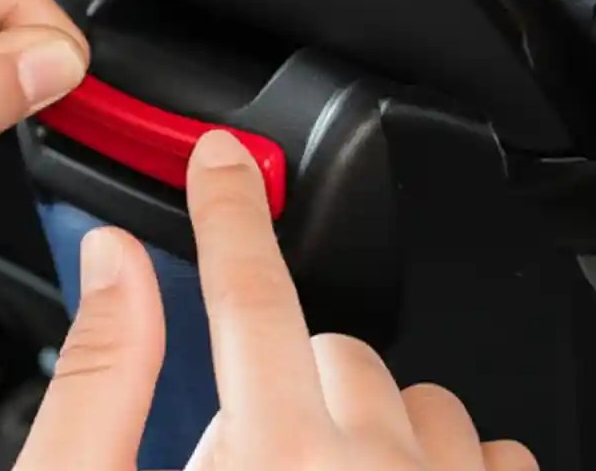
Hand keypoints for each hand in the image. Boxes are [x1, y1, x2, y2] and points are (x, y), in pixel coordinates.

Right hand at [15, 130, 536, 469]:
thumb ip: (102, 381)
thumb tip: (112, 268)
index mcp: (269, 453)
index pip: (248, 290)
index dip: (229, 209)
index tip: (222, 155)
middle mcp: (375, 470)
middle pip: (337, 349)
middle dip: (292, 384)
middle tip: (260, 456)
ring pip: (421, 398)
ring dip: (372, 430)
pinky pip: (493, 448)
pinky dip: (445, 464)